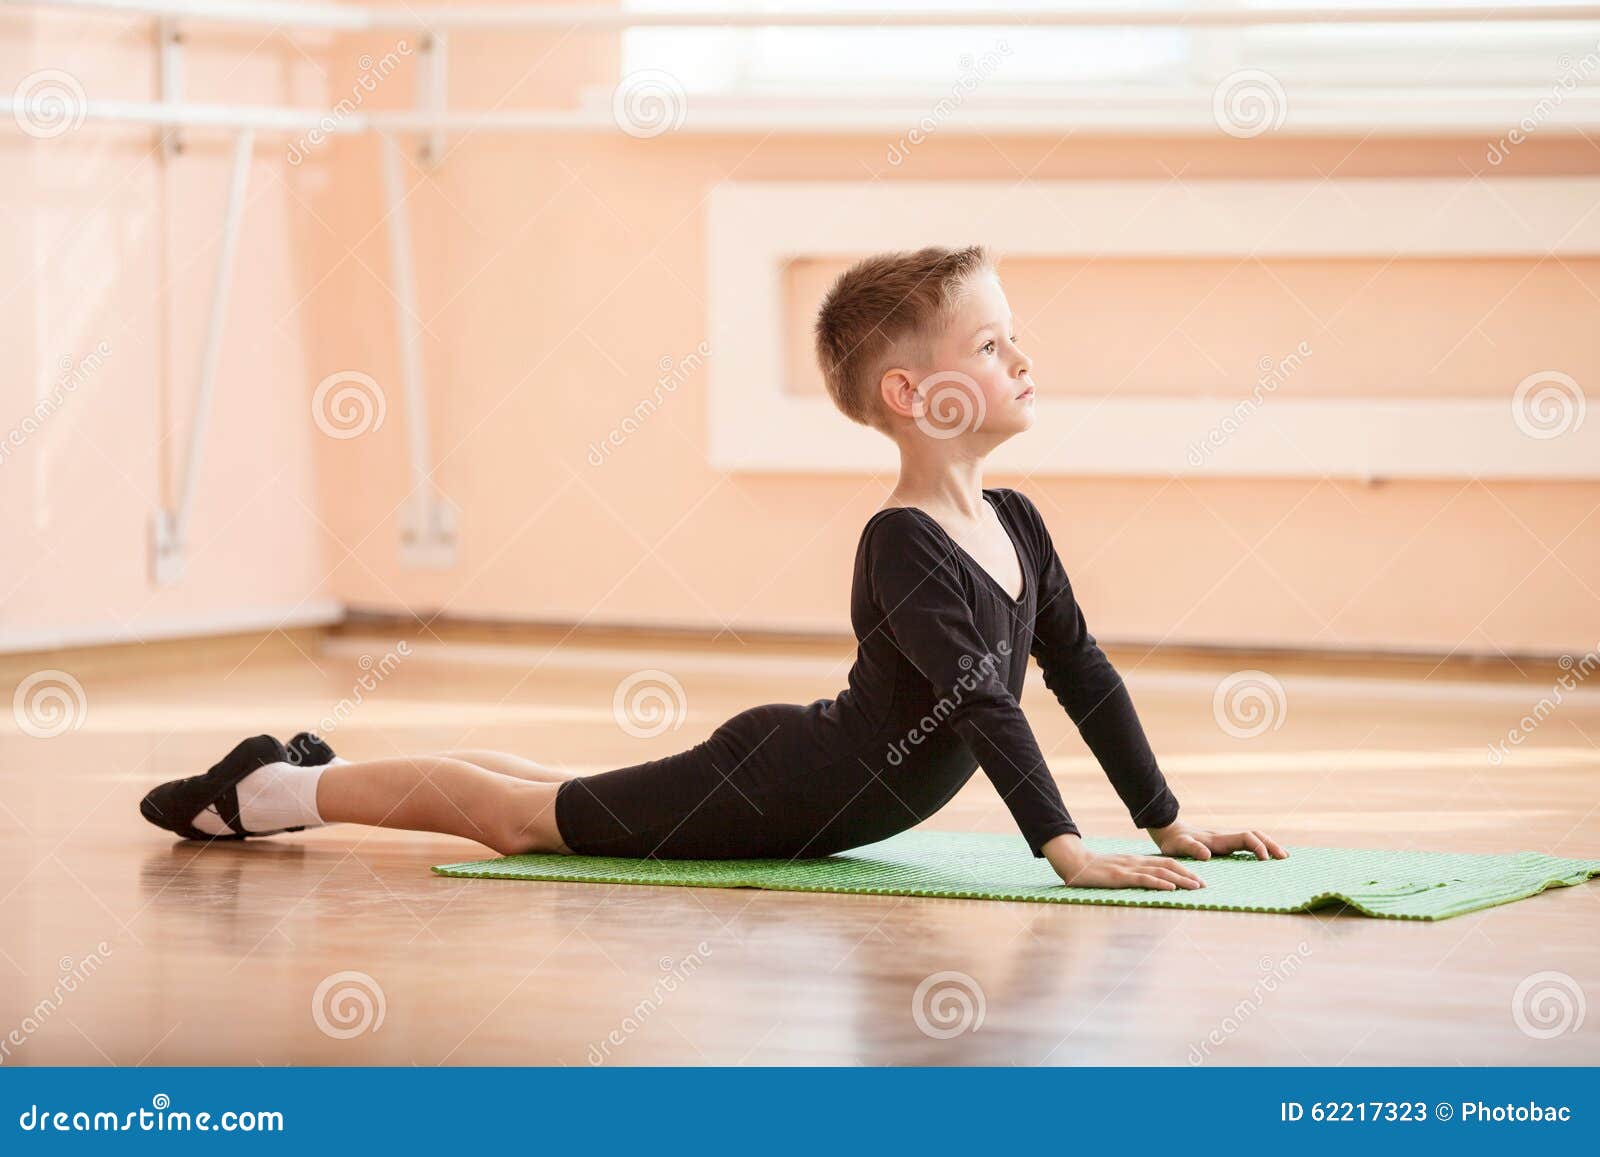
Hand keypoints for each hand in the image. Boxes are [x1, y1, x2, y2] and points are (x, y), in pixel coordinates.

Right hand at [1042, 833, 1205, 890]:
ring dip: (1180, 880)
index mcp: (1137, 860)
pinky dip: (1159, 883)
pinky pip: (1143, 879)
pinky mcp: (1121, 876)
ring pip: (1161, 872)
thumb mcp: (1117, 870)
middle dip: (1189, 875)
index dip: (1184, 870)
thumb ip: (1132, 874)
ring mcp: (1129, 868)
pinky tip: (1170, 888)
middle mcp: (1137, 862)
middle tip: (1204, 885)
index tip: (1198, 880)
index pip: (1166, 862)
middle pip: (1169, 865)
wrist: (1075, 862)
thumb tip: (1147, 882)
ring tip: (1195, 887)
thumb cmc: (1094, 870)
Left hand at [1146, 820, 1288, 861]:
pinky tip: (1266, 857)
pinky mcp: (1224, 843)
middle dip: (1271, 845)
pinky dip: (1260, 847)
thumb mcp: (1179, 846)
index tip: (1265, 860)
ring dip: (1268, 845)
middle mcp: (1225, 836)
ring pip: (1253, 837)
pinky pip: (1247, 843)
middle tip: (1285, 858)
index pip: (1245, 838)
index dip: (1258, 846)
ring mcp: (1226, 838)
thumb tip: (1207, 855)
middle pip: (1255, 835)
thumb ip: (1192, 849)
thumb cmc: (1173, 841)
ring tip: (1283, 857)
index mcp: (1219, 839)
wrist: (1167, 829)